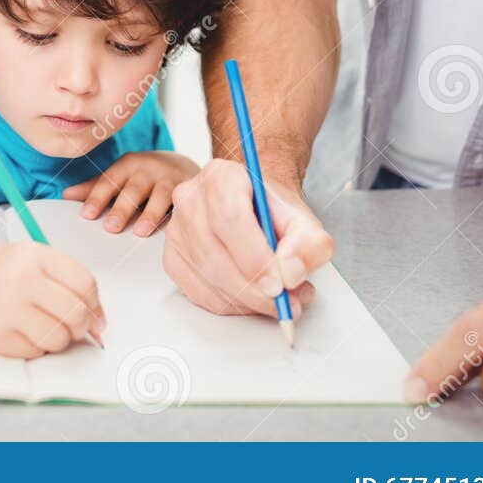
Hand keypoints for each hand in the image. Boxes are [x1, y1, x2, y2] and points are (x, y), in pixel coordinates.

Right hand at [0, 242, 104, 357]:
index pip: (85, 284)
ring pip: (58, 339)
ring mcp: (7, 310)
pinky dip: (35, 348)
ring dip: (58, 340)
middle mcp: (22, 280)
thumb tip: (100, 323)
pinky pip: (35, 352)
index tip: (94, 315)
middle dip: (81, 327)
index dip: (95, 305)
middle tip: (72, 328)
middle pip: (76, 314)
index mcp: (35, 255)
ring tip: (44, 329)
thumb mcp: (30, 259)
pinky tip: (21, 333)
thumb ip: (66, 282)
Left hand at [63, 151, 199, 235]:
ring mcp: (168, 178)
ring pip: (159, 196)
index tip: (86, 214)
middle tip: (110, 227)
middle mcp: (148, 169)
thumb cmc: (142, 175)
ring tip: (140, 232)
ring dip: (150, 214)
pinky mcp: (187, 189)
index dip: (97, 197)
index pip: (109, 181)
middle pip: (133, 190)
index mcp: (127, 164)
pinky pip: (181, 202)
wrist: (180, 164)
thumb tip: (66, 195)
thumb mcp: (120, 175)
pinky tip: (172, 228)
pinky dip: (176, 214)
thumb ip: (95, 187)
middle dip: (121, 209)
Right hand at [162, 158, 329, 317]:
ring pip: (206, 276)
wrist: (255, 211)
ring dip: (246, 300)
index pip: (230, 217)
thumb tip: (290, 272)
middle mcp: (191, 198)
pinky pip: (197, 293)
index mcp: (222, 177)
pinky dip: (229, 305)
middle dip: (253, 288)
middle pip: (215, 252)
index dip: (254, 257)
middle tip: (284, 302)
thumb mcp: (305, 222)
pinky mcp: (172, 257)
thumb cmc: (273, 213)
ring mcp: (177, 229)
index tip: (279, 284)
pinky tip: (251, 299)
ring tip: (278, 300)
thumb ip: (309, 244)